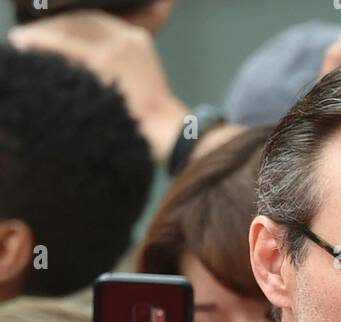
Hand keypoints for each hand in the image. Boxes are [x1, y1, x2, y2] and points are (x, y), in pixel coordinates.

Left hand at [8, 11, 188, 163]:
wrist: (172, 136)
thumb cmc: (153, 122)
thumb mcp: (142, 83)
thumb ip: (120, 68)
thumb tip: (92, 68)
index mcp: (138, 40)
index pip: (96, 23)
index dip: (68, 25)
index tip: (49, 32)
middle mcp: (127, 38)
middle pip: (82, 22)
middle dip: (53, 27)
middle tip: (29, 38)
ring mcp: (116, 49)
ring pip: (71, 31)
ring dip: (43, 34)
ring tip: (24, 42)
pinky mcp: (106, 63)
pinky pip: (67, 46)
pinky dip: (44, 44)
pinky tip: (27, 47)